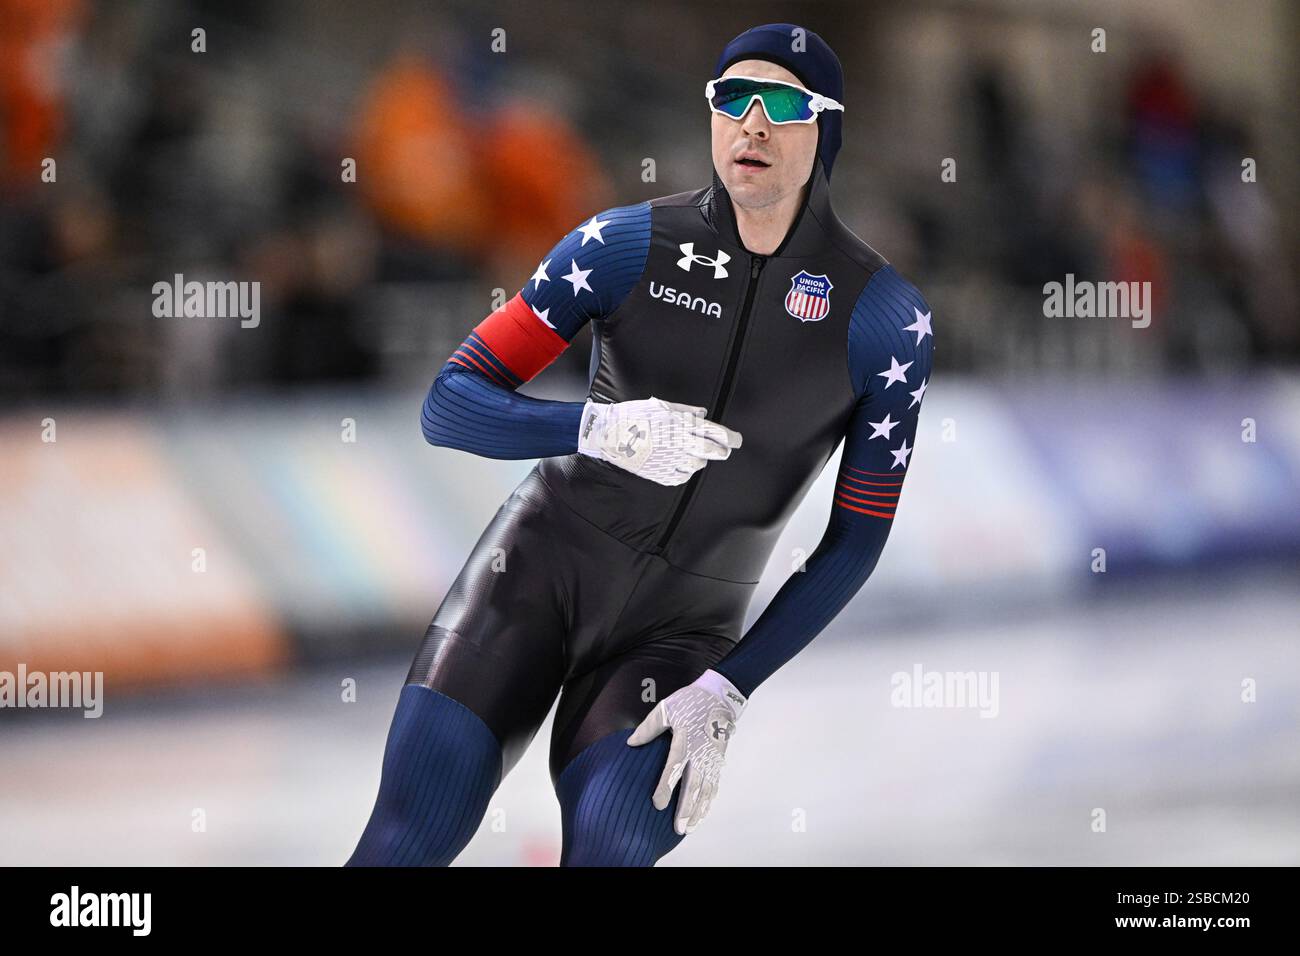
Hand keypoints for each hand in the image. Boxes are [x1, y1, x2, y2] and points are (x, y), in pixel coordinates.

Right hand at [576, 396, 741, 485]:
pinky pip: (682, 476)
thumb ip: (686, 411)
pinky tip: (678, 463)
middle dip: (722, 451)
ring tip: (693, 453)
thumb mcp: (661, 406)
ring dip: (700, 459)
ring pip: (699, 465)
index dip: (731, 438)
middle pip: (714, 452)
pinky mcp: (661, 474)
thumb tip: (702, 414)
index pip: (717, 433)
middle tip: (724, 450)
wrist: (609, 435)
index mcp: (682, 424)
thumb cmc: (633, 415)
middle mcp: (680, 443)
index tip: (737, 440)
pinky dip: (684, 470)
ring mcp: (671, 461)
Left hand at [626, 669, 746, 834]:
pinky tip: (701, 815)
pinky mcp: (718, 762)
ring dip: (698, 811)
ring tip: (688, 828)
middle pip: (693, 786)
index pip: (674, 768)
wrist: (720, 698)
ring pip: (706, 790)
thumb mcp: (666, 709)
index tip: (657, 804)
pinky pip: (714, 787)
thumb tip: (631, 743)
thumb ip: (648, 728)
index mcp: (685, 741)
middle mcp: (701, 754)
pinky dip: (708, 803)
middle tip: (677, 828)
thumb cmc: (691, 702)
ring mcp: (712, 760)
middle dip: (686, 809)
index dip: (666, 787)